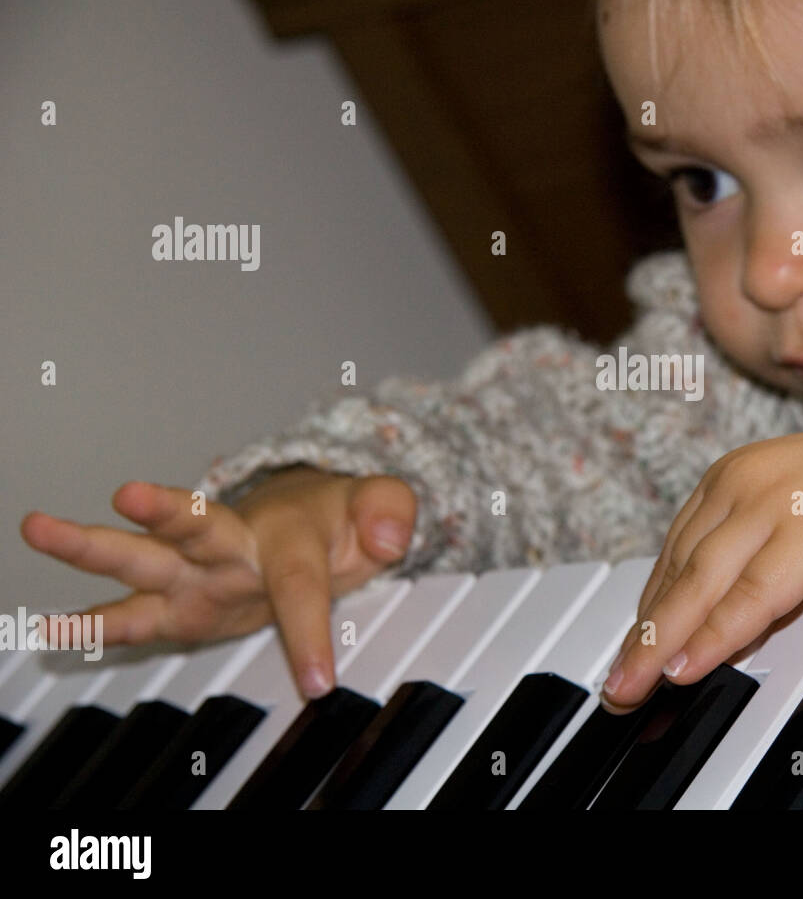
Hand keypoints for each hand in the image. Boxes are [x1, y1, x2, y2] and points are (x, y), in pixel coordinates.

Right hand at [19, 466, 417, 699]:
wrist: (313, 518)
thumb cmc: (341, 521)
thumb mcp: (380, 509)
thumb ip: (392, 511)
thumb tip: (390, 537)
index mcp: (287, 535)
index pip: (299, 586)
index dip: (309, 632)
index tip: (316, 682)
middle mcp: (230, 548)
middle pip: (196, 528)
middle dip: (165, 513)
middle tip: (128, 492)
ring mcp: (196, 572)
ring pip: (144, 559)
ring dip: (94, 548)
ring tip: (40, 529)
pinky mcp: (177, 600)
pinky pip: (133, 615)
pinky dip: (94, 625)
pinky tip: (54, 631)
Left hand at [599, 407, 802, 712]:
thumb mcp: (789, 516)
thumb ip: (748, 556)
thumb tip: (707, 620)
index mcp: (730, 479)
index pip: (673, 555)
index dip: (648, 611)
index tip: (628, 653)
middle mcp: (740, 485)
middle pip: (677, 573)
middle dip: (642, 636)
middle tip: (616, 684)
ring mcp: (774, 505)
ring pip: (702, 584)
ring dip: (664, 642)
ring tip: (637, 684)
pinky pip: (754, 595)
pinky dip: (718, 634)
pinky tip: (691, 664)